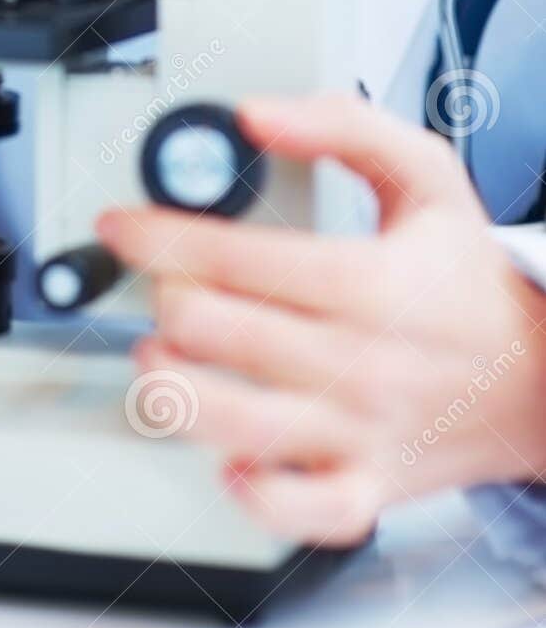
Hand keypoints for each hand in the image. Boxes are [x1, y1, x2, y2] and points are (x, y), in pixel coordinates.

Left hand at [98, 93, 545, 545]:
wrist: (537, 374)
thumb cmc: (467, 278)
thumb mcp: (427, 175)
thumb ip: (343, 126)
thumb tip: (257, 115)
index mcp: (371, 282)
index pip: (238, 258)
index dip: (160, 236)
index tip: (122, 226)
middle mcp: (360, 362)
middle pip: (221, 335)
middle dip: (164, 302)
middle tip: (155, 287)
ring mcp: (360, 430)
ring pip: (239, 426)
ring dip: (174, 392)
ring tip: (155, 362)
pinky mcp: (364, 485)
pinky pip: (303, 513)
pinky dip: (255, 497)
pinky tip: (228, 461)